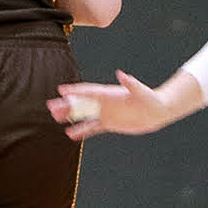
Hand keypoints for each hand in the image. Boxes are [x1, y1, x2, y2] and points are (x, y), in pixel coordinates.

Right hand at [48, 69, 175, 139]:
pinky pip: (93, 128)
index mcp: (110, 93)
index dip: (76, 90)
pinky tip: (71, 134)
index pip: (89, 91)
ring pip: (84, 115)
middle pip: (82, 103)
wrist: (157, 112)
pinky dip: (82, 131)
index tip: (61, 90)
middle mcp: (105, 103)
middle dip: (67, 104)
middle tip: (51, 106)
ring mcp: (106, 113)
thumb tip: (121, 73)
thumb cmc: (150, 98)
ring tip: (56, 118)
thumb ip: (130, 83)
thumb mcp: (141, 91)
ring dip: (70, 117)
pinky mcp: (110, 123)